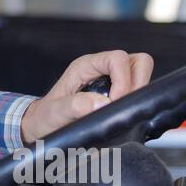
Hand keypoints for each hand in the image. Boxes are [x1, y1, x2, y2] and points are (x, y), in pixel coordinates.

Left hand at [19, 50, 154, 145]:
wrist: (44, 127)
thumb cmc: (46, 116)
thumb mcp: (55, 113)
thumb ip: (74, 106)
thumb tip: (101, 103)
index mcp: (86, 66)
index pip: (118, 59)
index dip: (123, 80)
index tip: (116, 102)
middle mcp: (102, 69)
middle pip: (138, 61)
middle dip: (138, 84)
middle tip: (125, 106)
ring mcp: (113, 80)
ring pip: (142, 73)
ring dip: (139, 92)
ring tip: (124, 110)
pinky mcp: (119, 93)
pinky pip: (139, 89)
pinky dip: (138, 100)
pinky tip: (124, 114)